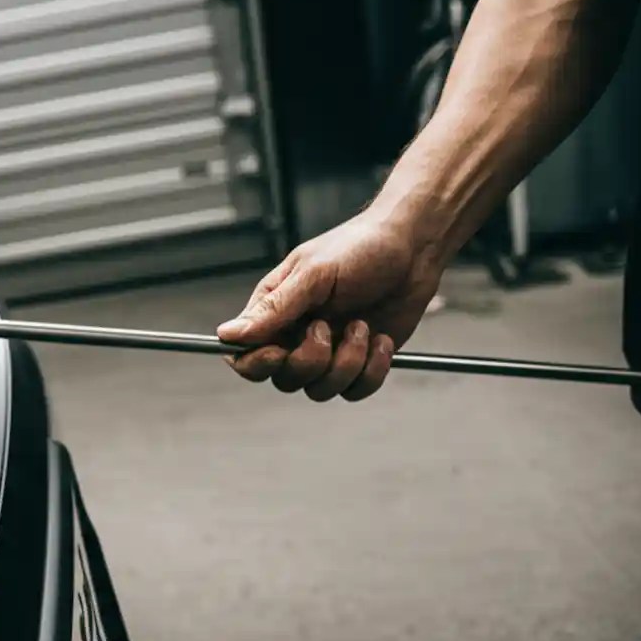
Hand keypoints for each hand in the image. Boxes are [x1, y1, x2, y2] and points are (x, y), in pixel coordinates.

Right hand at [217, 210, 442, 400]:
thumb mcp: (314, 274)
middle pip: (283, 379)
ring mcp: (329, 351)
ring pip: (320, 390)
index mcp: (274, 311)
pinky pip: (355, 391)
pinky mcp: (359, 361)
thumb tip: (227, 334)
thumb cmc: (359, 248)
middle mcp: (296, 335)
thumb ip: (274, 308)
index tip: (280, 351)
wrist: (413, 249)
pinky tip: (382, 339)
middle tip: (328, 326)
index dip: (258, 363)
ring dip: (346, 363)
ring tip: (363, 326)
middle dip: (310, 361)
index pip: (245, 356)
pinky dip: (372, 370)